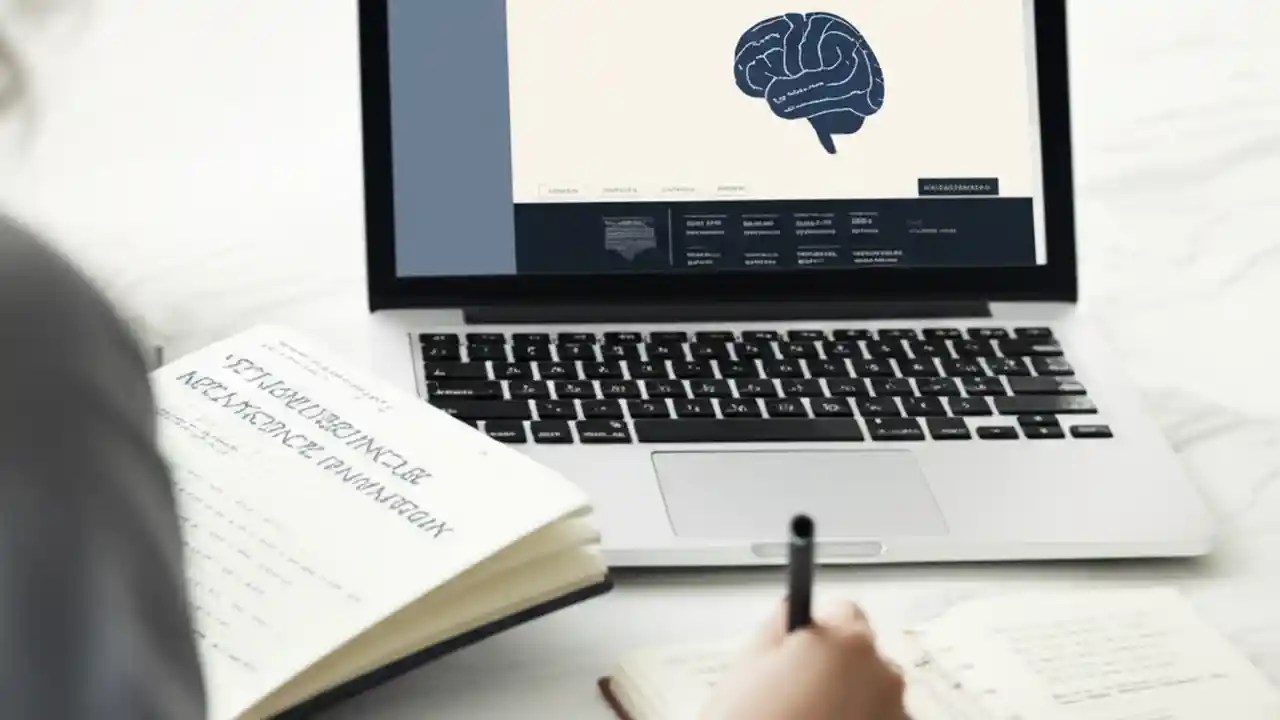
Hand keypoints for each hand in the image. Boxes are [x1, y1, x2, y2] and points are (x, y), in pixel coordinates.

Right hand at [699, 600, 906, 719]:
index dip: (818, 630)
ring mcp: (896, 713)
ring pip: (870, 691)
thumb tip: (795, 609)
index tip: (801, 650)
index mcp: (848, 643)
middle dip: (835, 666)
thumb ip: (781, 623)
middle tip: (797, 694)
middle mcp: (884, 674)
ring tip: (808, 718)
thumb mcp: (749, 664)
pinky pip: (876, 717)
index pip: (844, 611)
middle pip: (861, 653)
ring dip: (849, 699)